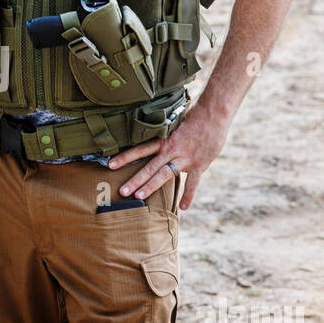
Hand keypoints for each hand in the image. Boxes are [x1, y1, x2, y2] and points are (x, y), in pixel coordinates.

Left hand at [108, 102, 229, 210]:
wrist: (214, 114)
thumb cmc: (194, 117)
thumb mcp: (174, 123)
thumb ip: (164, 135)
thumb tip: (153, 139)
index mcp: (164, 140)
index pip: (140, 149)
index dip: (125, 157)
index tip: (110, 165)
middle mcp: (171, 150)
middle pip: (149, 167)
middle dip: (135, 180)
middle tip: (122, 191)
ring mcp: (185, 158)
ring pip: (165, 175)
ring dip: (151, 186)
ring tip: (139, 197)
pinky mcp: (199, 165)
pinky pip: (192, 184)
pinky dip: (188, 196)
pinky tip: (183, 207)